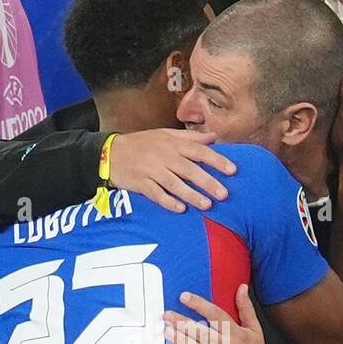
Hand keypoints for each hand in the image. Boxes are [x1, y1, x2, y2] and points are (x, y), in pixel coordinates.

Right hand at [108, 130, 235, 213]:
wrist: (110, 153)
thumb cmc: (141, 144)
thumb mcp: (165, 134)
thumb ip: (190, 137)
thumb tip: (214, 137)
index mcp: (172, 143)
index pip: (199, 151)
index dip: (216, 160)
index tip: (232, 170)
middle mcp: (164, 156)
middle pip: (190, 170)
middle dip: (208, 182)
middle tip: (224, 194)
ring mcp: (151, 170)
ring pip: (174, 184)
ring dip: (191, 195)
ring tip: (207, 205)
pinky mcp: (140, 183)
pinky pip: (156, 194)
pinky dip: (168, 201)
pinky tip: (180, 209)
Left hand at [162, 284, 266, 343]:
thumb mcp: (255, 330)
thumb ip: (246, 308)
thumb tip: (242, 287)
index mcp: (237, 333)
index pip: (216, 315)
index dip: (199, 305)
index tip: (184, 297)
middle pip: (204, 332)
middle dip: (183, 322)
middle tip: (166, 315)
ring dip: (182, 340)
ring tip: (167, 331)